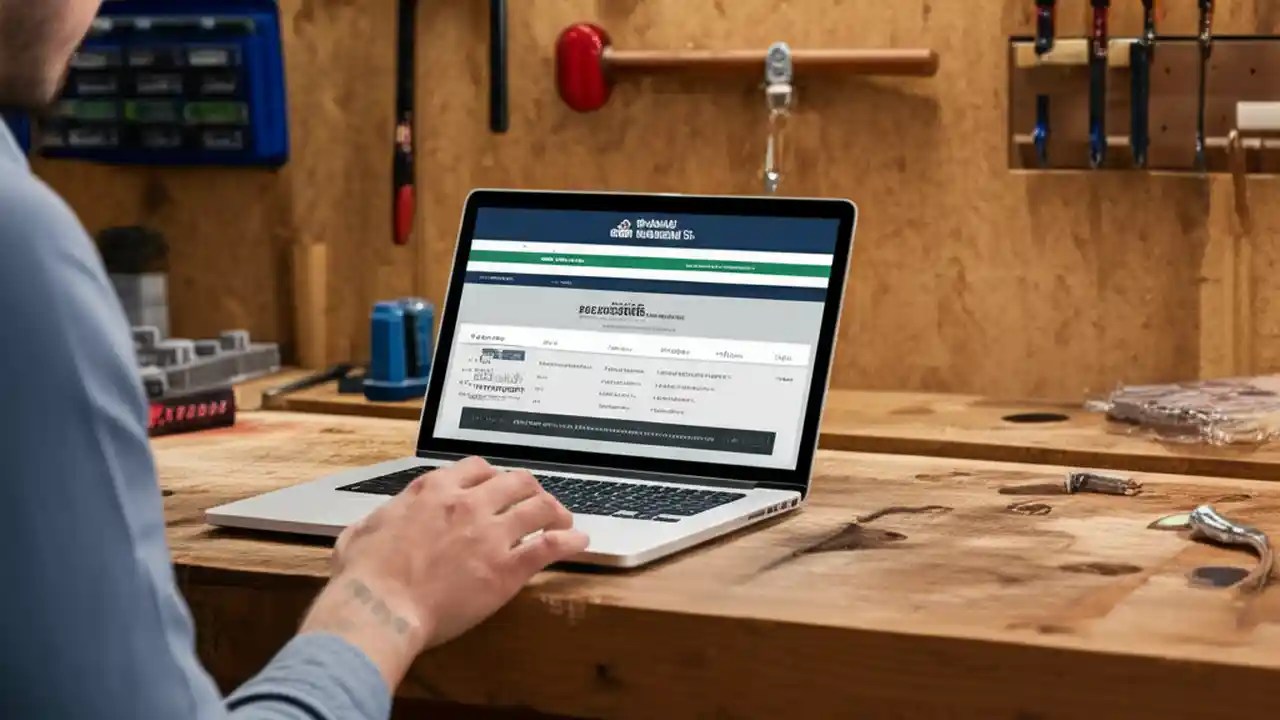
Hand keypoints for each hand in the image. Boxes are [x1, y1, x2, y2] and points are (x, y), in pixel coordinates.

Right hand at [299, 457, 587, 687]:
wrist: (380, 607)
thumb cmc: (363, 577)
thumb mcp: (359, 533)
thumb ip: (374, 521)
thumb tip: (369, 526)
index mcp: (432, 491)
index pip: (476, 468)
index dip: (492, 476)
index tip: (497, 486)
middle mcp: (467, 503)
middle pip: (515, 481)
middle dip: (529, 489)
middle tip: (536, 501)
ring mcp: (491, 533)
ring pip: (538, 506)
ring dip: (555, 511)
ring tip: (564, 520)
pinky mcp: (507, 567)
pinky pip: (549, 545)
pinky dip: (569, 541)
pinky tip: (579, 542)